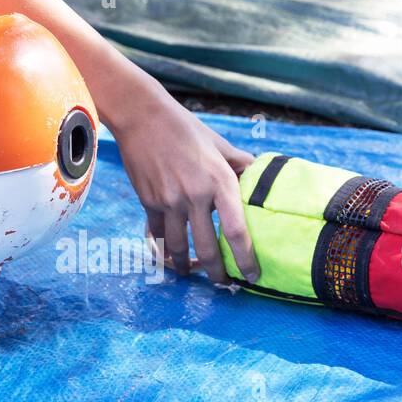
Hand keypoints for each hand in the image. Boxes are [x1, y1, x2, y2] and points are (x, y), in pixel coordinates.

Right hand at [112, 92, 260, 285]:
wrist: (142, 117)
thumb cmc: (186, 129)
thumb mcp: (219, 144)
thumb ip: (240, 164)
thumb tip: (259, 177)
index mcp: (220, 181)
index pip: (237, 230)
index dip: (246, 258)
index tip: (252, 275)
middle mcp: (196, 196)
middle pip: (208, 249)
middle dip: (217, 273)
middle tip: (224, 284)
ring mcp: (170, 201)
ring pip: (179, 247)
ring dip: (186, 266)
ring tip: (191, 273)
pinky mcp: (149, 202)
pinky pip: (159, 234)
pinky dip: (164, 247)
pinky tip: (168, 254)